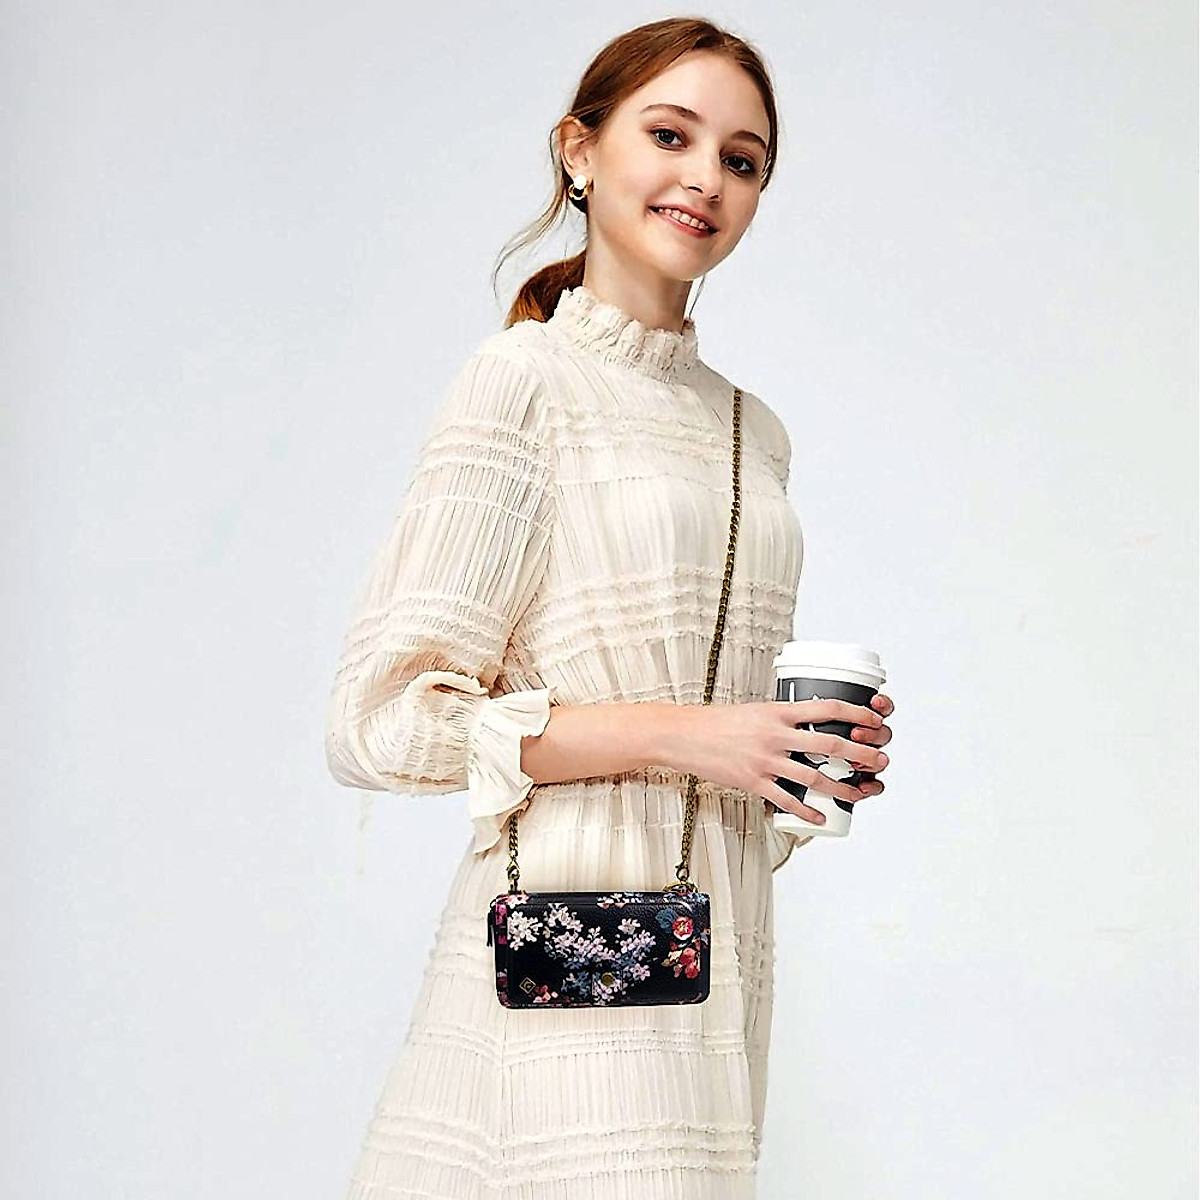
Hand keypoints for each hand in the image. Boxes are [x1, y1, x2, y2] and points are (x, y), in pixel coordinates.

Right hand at [661, 697, 890, 825]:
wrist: (685, 736)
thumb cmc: (718, 723)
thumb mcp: (756, 711)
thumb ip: (783, 719)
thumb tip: (809, 725)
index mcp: (778, 711)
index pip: (827, 708)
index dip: (856, 714)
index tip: (875, 720)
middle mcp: (775, 734)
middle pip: (829, 744)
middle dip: (859, 754)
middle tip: (878, 760)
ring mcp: (765, 760)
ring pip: (813, 776)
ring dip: (841, 787)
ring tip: (859, 792)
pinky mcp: (754, 781)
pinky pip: (786, 799)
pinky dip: (806, 811)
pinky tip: (820, 817)